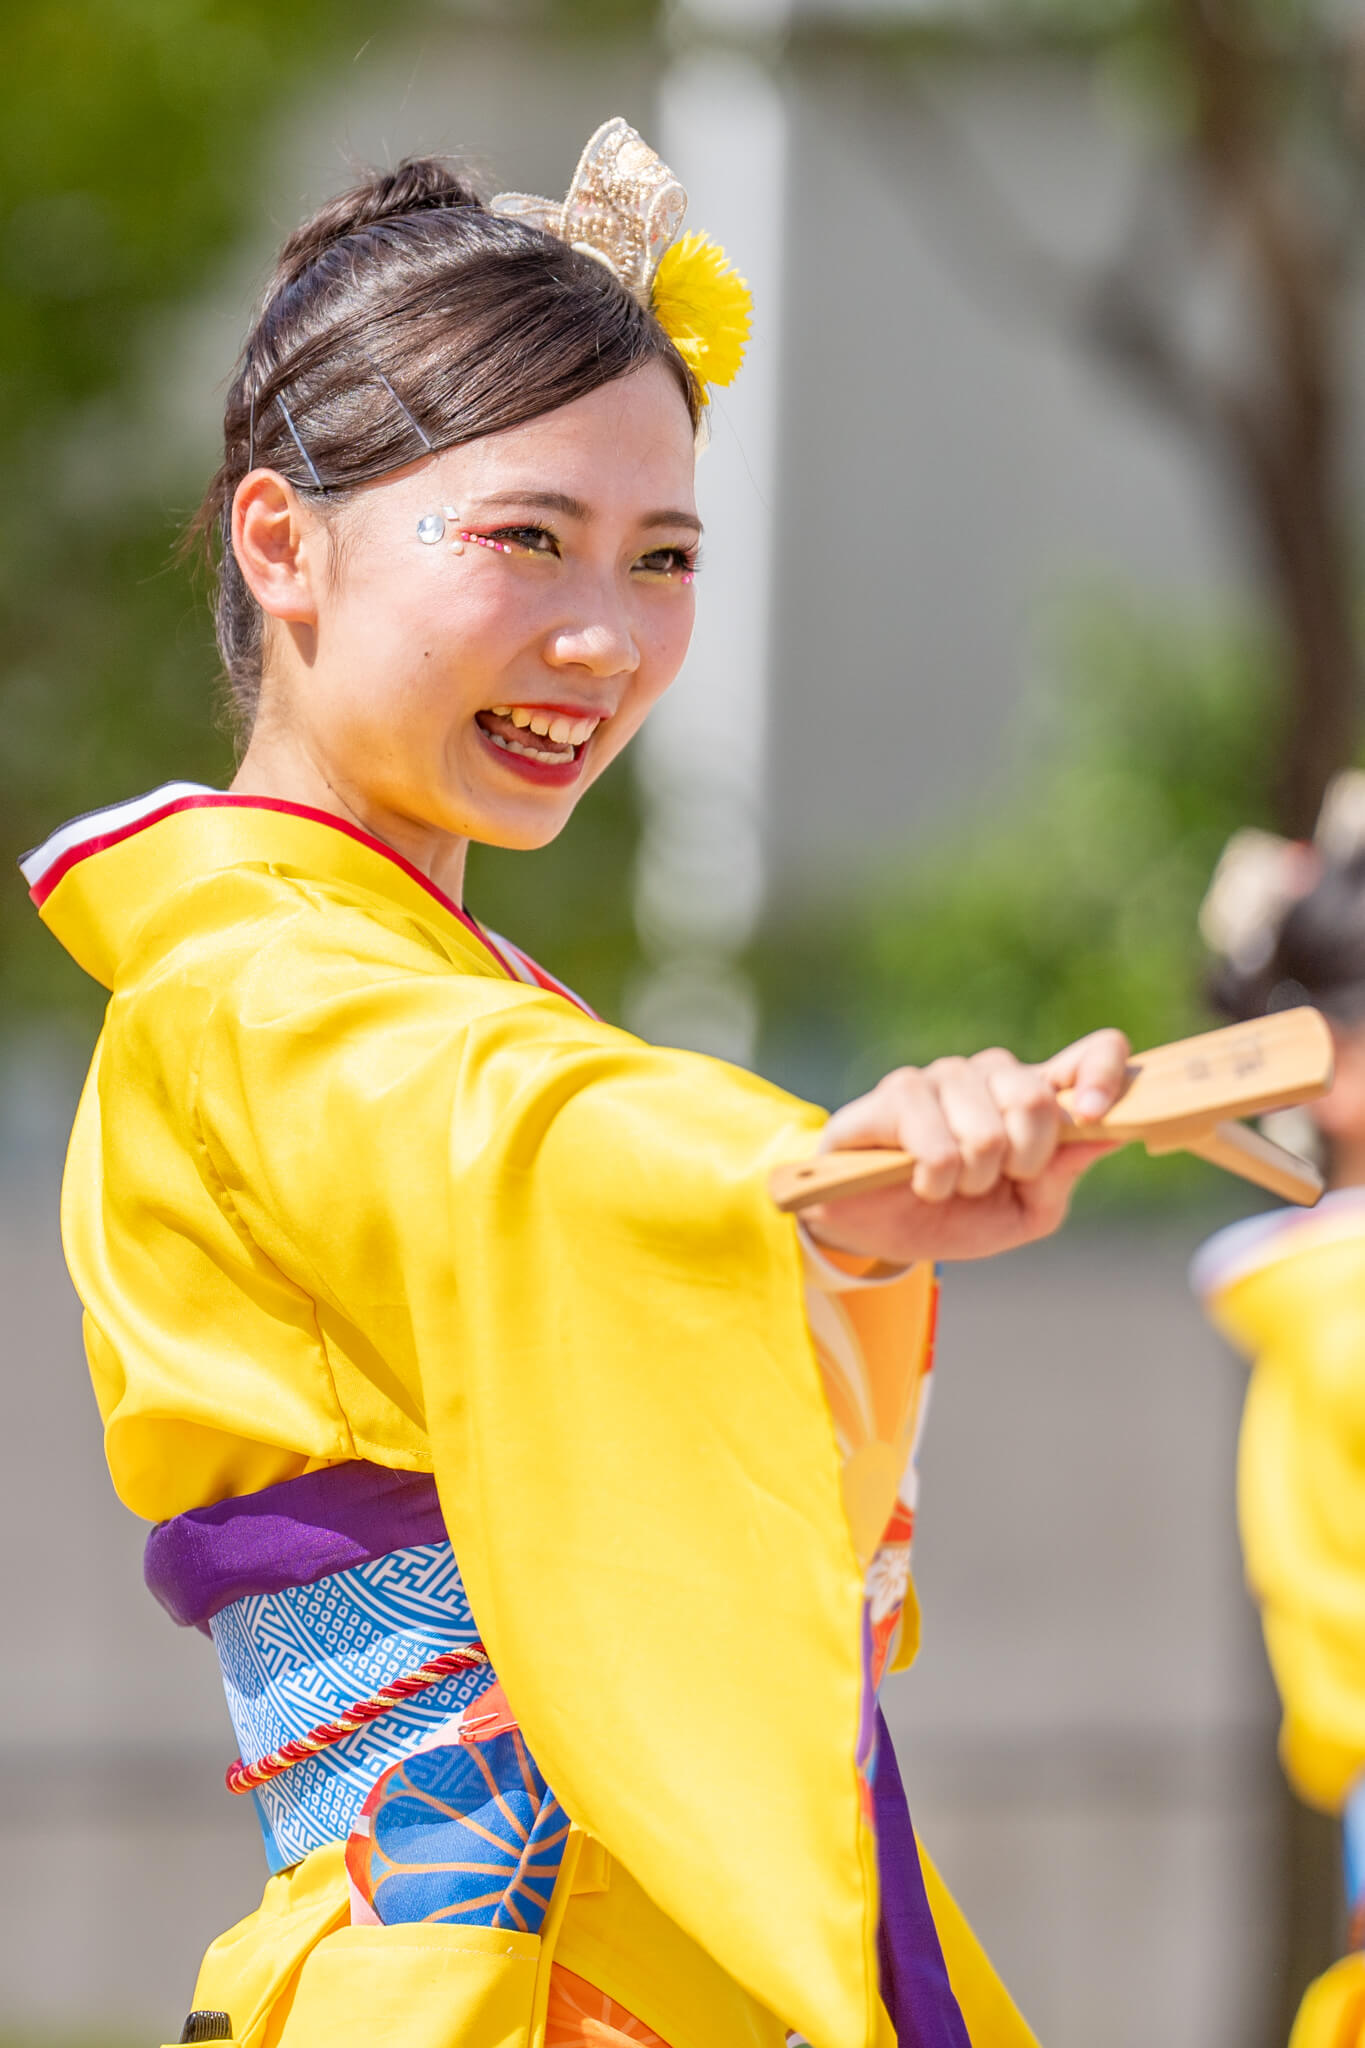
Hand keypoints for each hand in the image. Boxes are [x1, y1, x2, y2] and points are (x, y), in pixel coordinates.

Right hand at [803, 1030, 1129, 1264]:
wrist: (876, 1230)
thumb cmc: (956, 1215)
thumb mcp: (1023, 1212)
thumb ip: (1062, 1173)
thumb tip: (1109, 1135)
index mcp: (1035, 1094)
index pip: (1096, 1051)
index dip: (1105, 1075)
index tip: (1095, 1117)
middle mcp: (992, 1073)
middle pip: (1036, 1098)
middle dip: (1022, 1161)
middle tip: (993, 1180)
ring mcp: (943, 1076)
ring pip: (986, 1133)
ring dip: (971, 1180)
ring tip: (949, 1184)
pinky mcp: (897, 1093)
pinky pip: (939, 1149)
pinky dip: (936, 1183)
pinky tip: (920, 1181)